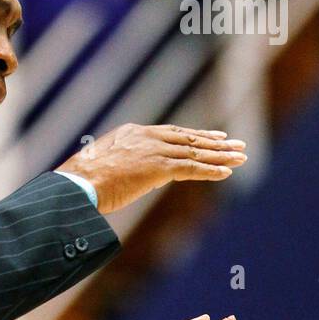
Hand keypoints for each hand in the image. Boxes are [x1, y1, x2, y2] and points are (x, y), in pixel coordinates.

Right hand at [57, 123, 245, 213]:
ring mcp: (154, 151)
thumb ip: (114, 170)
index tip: (213, 137)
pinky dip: (211, 170)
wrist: (76, 185)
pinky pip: (192, 168)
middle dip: (215, 142)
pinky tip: (227, 172)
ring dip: (221, 155)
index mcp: (132, 134)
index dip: (194, 136)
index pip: (171, 134)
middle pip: (189, 138)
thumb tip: (114, 183)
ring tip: (241, 156)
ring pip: (195, 151)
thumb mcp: (98, 170)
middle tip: (236, 144)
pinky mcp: (158, 169)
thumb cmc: (79, 184)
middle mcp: (147, 137)